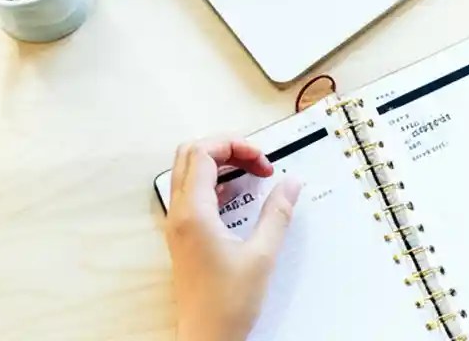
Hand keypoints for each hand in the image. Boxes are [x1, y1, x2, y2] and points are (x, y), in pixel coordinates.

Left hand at [165, 138, 301, 340]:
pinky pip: (193, 194)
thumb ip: (278, 212)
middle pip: (191, 155)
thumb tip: (290, 183)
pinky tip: (240, 196)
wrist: (207, 338)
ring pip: (189, 173)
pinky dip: (215, 184)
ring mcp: (178, 225)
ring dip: (219, 164)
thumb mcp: (262, 254)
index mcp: (193, 213)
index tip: (263, 160)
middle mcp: (179, 214)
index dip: (235, 146)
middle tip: (256, 160)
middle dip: (226, 148)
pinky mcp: (184, 236)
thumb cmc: (227, 304)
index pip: (204, 153)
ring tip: (252, 174)